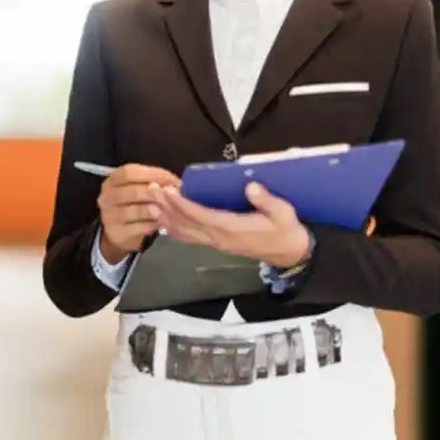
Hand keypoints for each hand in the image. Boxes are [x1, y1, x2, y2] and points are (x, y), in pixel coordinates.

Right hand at [96, 164, 180, 262]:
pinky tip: (163, 222)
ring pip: (137, 210)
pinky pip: (140, 227)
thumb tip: (173, 184)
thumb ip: (152, 182)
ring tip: (170, 209)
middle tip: (176, 196)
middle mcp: (107, 197)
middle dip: (158, 192)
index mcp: (112, 180)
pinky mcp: (117, 233)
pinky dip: (154, 224)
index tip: (173, 179)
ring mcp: (109, 216)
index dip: (153, 174)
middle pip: (134, 191)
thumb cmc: (133, 204)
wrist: (118, 231)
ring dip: (157, 209)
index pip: (129, 172)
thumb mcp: (138, 188)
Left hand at [152, 182, 310, 266]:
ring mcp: (216, 243)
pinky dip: (174, 229)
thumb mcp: (282, 212)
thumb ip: (266, 200)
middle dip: (166, 208)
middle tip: (150, 192)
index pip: (199, 215)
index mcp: (231, 228)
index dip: (181, 204)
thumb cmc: (285, 229)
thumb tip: (251, 186)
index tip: (167, 191)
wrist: (289, 253)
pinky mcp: (216, 244)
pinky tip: (163, 222)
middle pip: (185, 223)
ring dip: (166, 218)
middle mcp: (218, 237)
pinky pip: (190, 237)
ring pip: (184, 232)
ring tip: (150, 204)